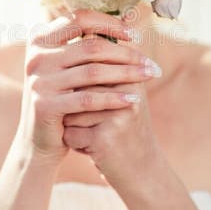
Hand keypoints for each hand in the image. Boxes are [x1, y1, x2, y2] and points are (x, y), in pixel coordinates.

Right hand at [14, 8, 155, 171]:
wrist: (39, 140)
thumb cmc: (62, 98)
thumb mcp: (69, 67)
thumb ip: (88, 44)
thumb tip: (127, 18)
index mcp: (40, 38)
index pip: (80, 18)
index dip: (110, 24)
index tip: (136, 35)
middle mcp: (36, 56)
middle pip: (92, 46)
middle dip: (127, 54)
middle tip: (152, 64)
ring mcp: (38, 80)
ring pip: (93, 72)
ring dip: (127, 74)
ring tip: (149, 77)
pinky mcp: (45, 105)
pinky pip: (88, 99)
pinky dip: (114, 98)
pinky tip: (133, 99)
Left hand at [60, 33, 164, 192]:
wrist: (141, 170)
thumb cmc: (123, 127)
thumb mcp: (121, 94)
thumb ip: (101, 69)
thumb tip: (70, 39)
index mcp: (131, 77)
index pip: (88, 70)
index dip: (81, 91)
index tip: (95, 106)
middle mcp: (128, 93)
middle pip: (77, 90)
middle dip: (75, 107)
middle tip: (93, 122)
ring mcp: (117, 116)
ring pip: (69, 113)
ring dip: (74, 126)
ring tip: (96, 135)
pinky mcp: (105, 138)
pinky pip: (69, 134)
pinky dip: (74, 143)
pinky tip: (93, 149)